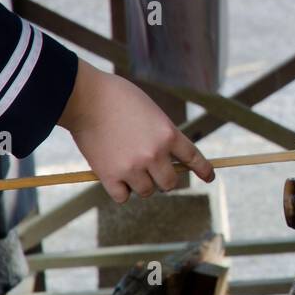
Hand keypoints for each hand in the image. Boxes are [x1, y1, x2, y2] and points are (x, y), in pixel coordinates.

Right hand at [57, 60, 213, 202]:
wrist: (85, 97)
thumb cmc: (116, 97)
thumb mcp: (150, 111)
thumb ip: (160, 135)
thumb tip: (164, 160)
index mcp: (168, 134)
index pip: (193, 158)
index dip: (203, 170)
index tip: (209, 177)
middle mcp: (154, 154)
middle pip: (170, 183)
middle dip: (164, 179)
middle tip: (154, 173)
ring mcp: (132, 167)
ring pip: (147, 191)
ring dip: (141, 184)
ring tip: (129, 168)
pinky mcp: (110, 176)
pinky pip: (123, 197)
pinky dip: (120, 191)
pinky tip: (115, 178)